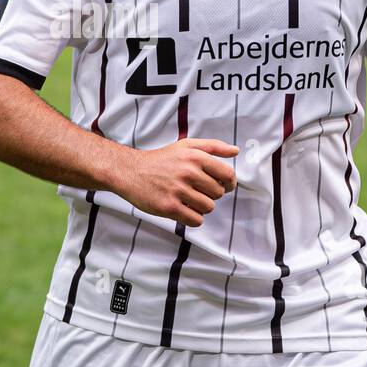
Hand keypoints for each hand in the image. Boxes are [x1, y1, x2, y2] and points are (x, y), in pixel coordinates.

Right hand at [112, 138, 237, 226]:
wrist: (130, 171)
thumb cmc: (161, 160)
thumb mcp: (186, 146)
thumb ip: (213, 147)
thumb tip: (236, 151)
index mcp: (195, 157)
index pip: (227, 174)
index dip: (229, 183)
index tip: (224, 186)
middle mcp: (188, 172)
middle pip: (218, 193)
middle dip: (210, 194)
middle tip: (197, 191)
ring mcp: (178, 190)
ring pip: (208, 208)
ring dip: (201, 207)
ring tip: (188, 200)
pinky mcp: (169, 207)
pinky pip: (195, 220)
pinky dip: (193, 218)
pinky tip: (184, 209)